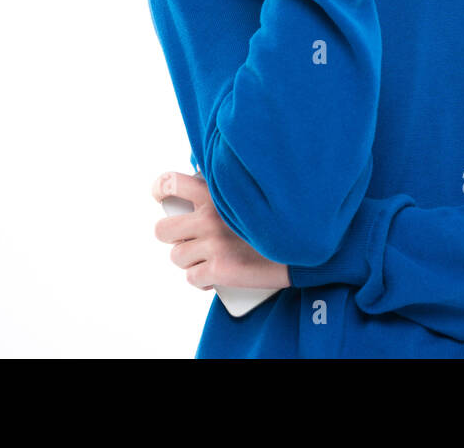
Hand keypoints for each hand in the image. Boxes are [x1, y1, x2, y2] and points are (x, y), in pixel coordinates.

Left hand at [151, 170, 290, 291]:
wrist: (303, 248)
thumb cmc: (276, 222)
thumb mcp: (250, 197)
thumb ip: (224, 195)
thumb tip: (195, 202)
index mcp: (216, 193)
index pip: (170, 183)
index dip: (160, 189)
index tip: (161, 195)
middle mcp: (210, 217)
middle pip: (162, 229)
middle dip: (172, 236)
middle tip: (188, 238)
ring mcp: (213, 244)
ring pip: (176, 257)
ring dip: (190, 261)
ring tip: (208, 259)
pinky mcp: (219, 269)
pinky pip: (192, 279)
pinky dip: (203, 280)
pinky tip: (216, 276)